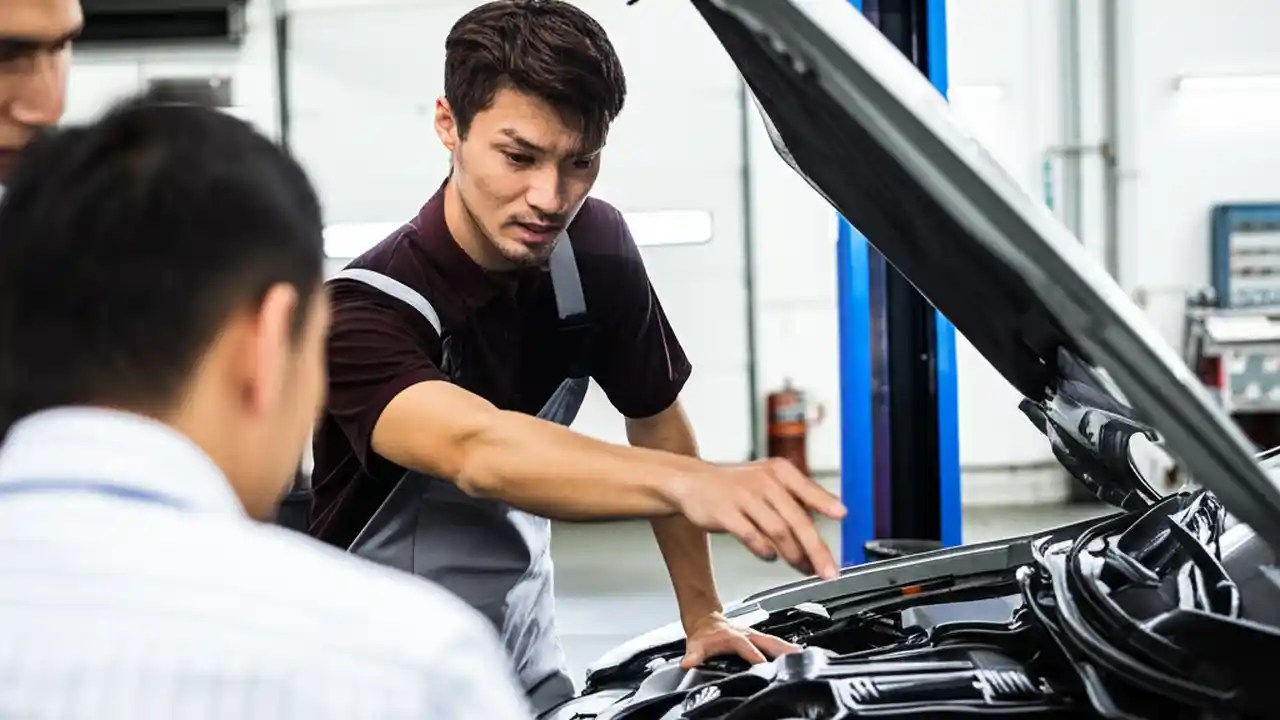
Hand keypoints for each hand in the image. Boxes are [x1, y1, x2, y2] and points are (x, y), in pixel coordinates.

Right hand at [665, 458, 845, 579]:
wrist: (692, 482)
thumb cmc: (735, 486)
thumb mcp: (767, 481)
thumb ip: (795, 500)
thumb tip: (824, 522)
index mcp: (778, 471)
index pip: (807, 489)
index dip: (825, 502)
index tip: (842, 515)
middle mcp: (764, 481)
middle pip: (797, 519)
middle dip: (817, 549)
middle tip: (828, 570)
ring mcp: (744, 497)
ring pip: (778, 530)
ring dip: (794, 554)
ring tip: (802, 568)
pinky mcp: (725, 513)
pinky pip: (751, 535)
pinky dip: (764, 549)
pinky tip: (770, 556)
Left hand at [680, 612, 800, 669]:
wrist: (704, 619)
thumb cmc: (703, 634)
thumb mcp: (696, 645)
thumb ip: (693, 655)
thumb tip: (688, 664)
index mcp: (735, 637)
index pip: (750, 649)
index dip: (758, 658)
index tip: (766, 666)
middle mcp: (748, 634)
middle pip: (770, 642)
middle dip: (784, 650)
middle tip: (798, 658)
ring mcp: (755, 635)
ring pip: (775, 642)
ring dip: (789, 649)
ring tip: (804, 657)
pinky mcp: (759, 638)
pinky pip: (775, 644)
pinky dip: (786, 650)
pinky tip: (797, 657)